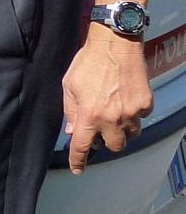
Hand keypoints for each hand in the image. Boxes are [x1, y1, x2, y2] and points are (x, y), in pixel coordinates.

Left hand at [63, 32, 152, 174]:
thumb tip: (73, 130)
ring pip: (130, 134)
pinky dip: (132, 114)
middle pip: (114, 146)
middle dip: (106, 142)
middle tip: (100, 130)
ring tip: (114, 113)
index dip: (79, 160)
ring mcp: (131, 112)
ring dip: (121, 130)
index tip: (79, 169)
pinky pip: (140, 117)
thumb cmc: (88, 62)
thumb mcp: (69, 86)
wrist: (115, 44)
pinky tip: (124, 99)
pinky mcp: (145, 103)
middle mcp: (112, 118)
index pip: (83, 146)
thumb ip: (71, 111)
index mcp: (90, 115)